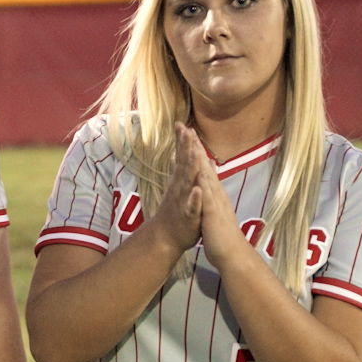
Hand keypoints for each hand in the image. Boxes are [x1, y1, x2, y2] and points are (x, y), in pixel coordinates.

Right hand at [148, 122, 204, 252]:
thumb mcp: (181, 188)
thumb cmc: (175, 212)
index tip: (183, 124)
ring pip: (187, 182)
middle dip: (185, 148)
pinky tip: (197, 190)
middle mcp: (180, 188)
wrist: (164, 237)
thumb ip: (186, 171)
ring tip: (193, 153)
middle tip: (185, 130)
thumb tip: (188, 153)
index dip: (183, 142)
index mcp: (181, 181)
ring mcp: (183, 201)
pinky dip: (194, 198)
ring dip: (190, 168)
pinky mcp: (187, 216)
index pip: (182, 158)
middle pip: (184, 164)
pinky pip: (191, 206)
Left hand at [177, 125, 244, 265]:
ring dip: (199, 162)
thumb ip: (211, 194)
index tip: (187, 132)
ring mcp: (215, 202)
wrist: (232, 252)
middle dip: (195, 147)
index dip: (195, 149)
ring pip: (207, 178)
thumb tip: (207, 181)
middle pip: (205, 166)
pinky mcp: (213, 215)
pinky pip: (207, 200)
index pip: (203, 166)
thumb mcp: (214, 208)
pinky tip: (198, 177)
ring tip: (192, 145)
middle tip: (186, 128)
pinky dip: (203, 188)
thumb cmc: (221, 232)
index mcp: (213, 191)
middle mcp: (215, 193)